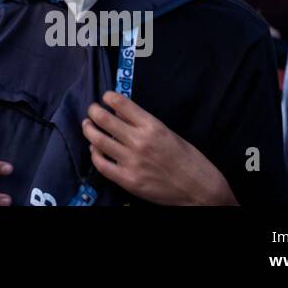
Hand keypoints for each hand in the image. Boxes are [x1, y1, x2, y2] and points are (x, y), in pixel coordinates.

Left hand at [83, 91, 236, 205]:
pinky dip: (94, 154)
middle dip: (93, 111)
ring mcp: (132, 161)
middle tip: (92, 110)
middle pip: (103, 119)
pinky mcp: (128, 180)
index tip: (105, 97)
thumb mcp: (168, 133)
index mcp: (152, 126)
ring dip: (89, 129)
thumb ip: (143, 123)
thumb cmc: (188, 160)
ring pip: (97, 140)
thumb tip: (119, 112)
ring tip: (88, 126)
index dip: (108, 97)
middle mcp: (139, 141)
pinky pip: (101, 164)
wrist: (199, 190)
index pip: (121, 103)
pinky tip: (94, 150)